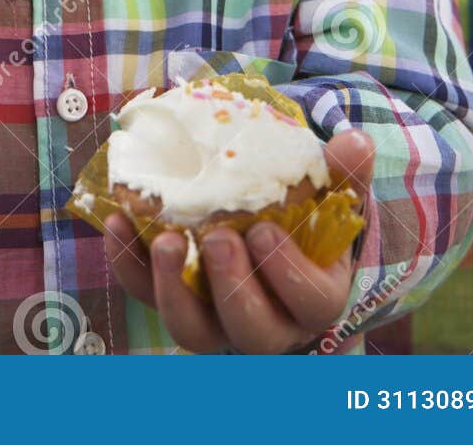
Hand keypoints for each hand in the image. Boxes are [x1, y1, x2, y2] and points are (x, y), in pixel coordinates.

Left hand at [103, 128, 374, 353]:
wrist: (272, 232)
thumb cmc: (307, 219)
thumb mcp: (331, 197)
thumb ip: (344, 173)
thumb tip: (356, 141)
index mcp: (313, 297)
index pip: (308, 301)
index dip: (286, 273)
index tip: (265, 231)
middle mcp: (268, 324)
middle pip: (250, 329)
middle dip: (230, 286)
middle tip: (216, 238)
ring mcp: (217, 320)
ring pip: (193, 331)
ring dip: (171, 289)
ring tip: (162, 240)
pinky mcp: (175, 303)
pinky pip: (146, 296)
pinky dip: (128, 264)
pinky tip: (117, 222)